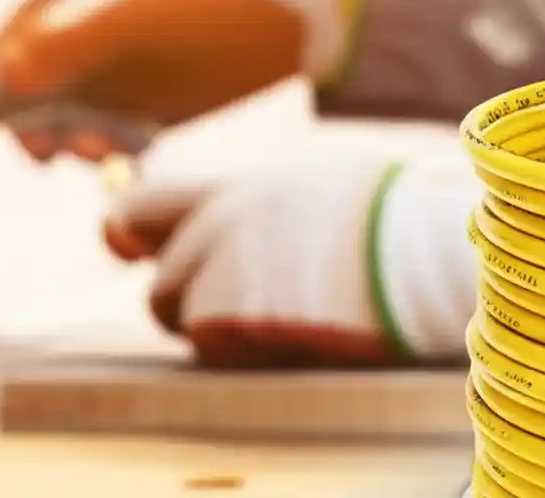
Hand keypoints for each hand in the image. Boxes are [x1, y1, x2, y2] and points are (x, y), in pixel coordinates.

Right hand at [0, 0, 339, 162]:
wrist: (284, 28)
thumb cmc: (206, 8)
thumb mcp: (128, 20)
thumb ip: (63, 45)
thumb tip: (0, 78)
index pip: (7, 44)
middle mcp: (83, 34)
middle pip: (28, 90)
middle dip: (31, 122)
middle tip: (47, 150)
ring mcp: (113, 72)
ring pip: (65, 120)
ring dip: (71, 140)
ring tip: (102, 146)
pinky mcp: (143, 108)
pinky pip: (105, 137)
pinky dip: (107, 149)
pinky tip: (127, 150)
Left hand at [103, 158, 480, 368]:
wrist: (421, 253)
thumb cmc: (395, 225)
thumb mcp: (324, 192)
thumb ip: (265, 212)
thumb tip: (223, 228)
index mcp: (242, 189)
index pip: (147, 205)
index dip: (129, 230)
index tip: (123, 245)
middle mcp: (219, 223)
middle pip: (164, 285)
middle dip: (192, 310)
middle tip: (249, 320)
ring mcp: (220, 267)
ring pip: (185, 321)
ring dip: (224, 337)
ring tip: (293, 323)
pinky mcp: (229, 313)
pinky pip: (213, 348)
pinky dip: (246, 355)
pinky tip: (297, 337)